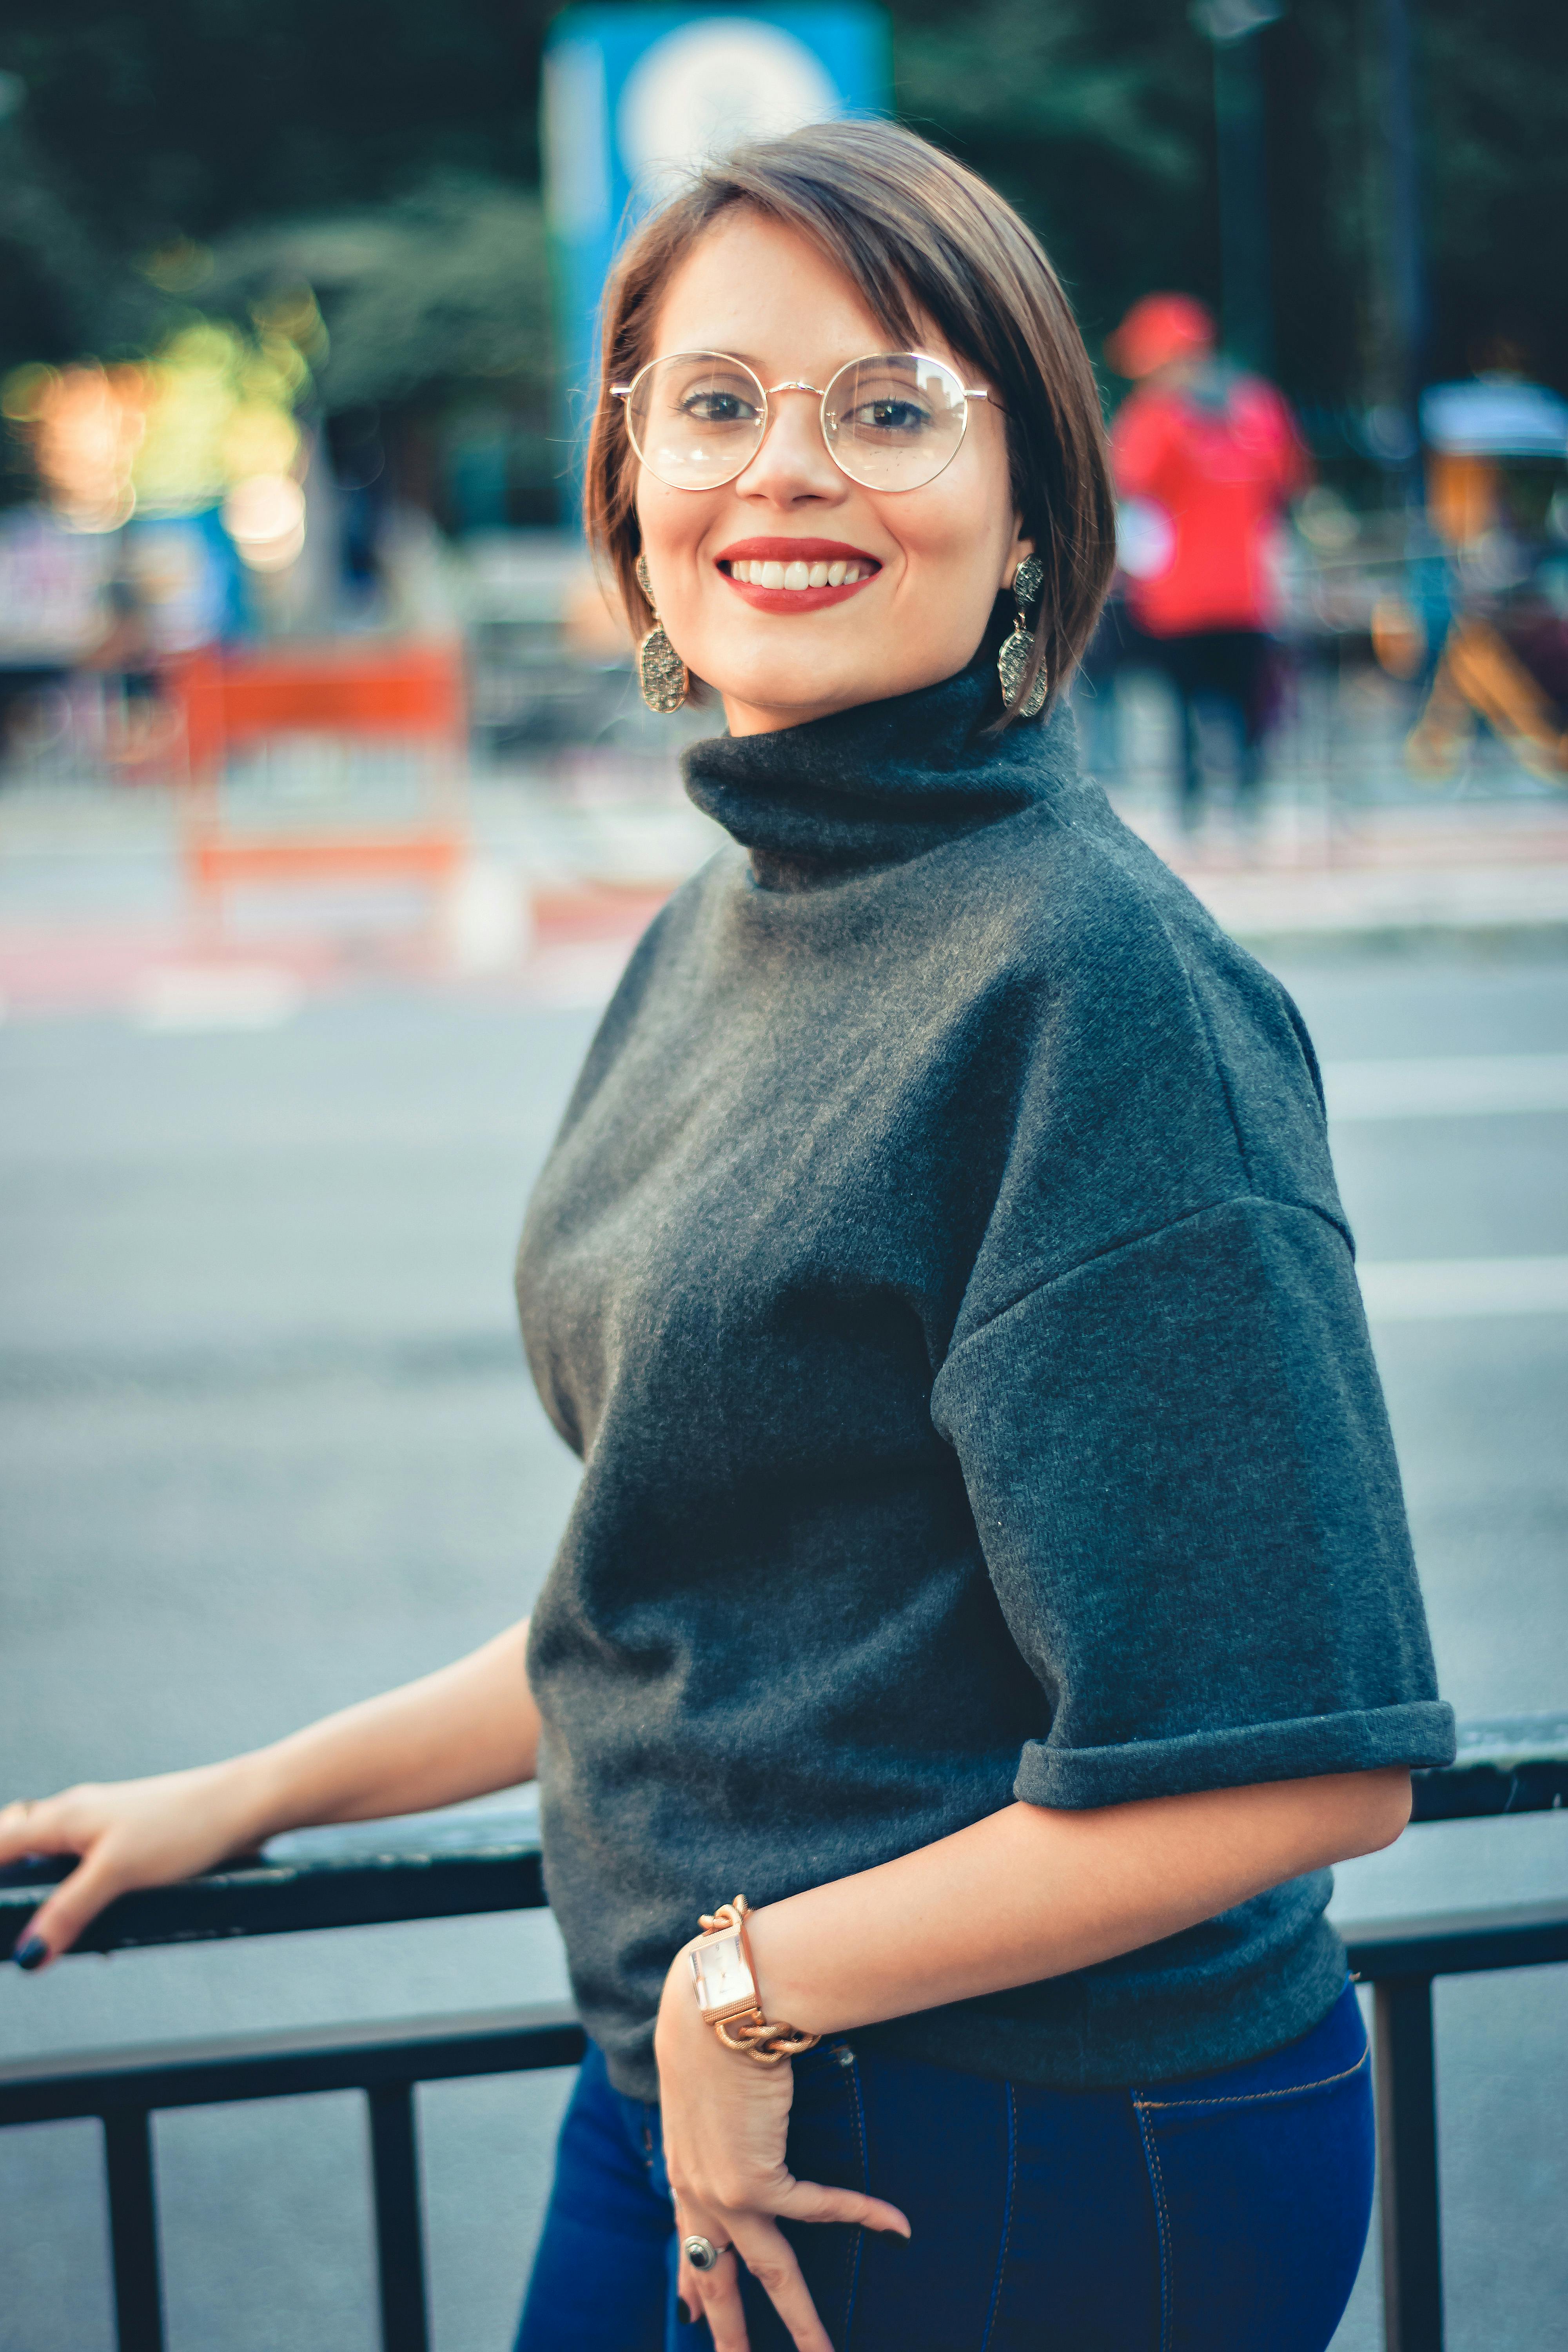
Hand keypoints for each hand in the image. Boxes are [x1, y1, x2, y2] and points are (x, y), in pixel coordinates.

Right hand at [0, 1762, 266, 1967]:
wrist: (243, 1803)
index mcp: (63, 1817)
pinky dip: (72, 1882)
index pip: (0, 1843)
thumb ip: (70, 1910)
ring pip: (50, 1846)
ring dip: (39, 1879)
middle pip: (16, 1837)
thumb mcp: (117, 1873)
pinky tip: (88, 1911)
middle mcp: (77, 1813)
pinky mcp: (130, 1834)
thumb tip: (29, 1952)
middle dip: (5, 1869)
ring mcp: (104, 1821)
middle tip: (9, 1908)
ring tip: (41, 1922)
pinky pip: (83, 1856)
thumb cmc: (183, 1824)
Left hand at [653, 1951, 908, 2351]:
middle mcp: (695, 2189)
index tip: (692, 2313)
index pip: (689, 2242)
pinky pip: (816, 2210)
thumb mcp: (705, 2079)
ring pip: (770, 2274)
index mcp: (682, 2167)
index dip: (694, 2282)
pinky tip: (894, 2223)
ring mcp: (722, 2192)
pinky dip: (861, 2213)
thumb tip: (743, 2102)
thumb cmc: (715, 2024)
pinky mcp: (752, 2181)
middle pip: (720, 2280)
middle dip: (730, 2333)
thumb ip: (719, 2109)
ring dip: (802, 2319)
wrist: (717, 2003)